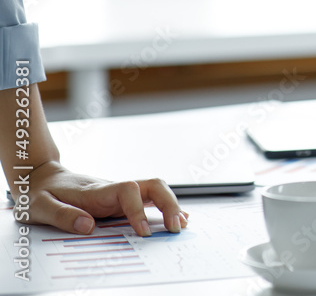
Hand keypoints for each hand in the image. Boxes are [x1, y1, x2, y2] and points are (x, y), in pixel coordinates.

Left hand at [19, 161, 187, 235]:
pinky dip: (165, 208)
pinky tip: (176, 218)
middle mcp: (114, 189)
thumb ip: (62, 215)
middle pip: (153, 185)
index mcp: (97, 191)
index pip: (129, 190)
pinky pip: (149, 200)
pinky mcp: (121, 200)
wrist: (41, 177)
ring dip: (171, 205)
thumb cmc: (40, 192)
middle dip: (169, 205)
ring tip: (181, 225)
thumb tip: (89, 227)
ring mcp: (120, 193)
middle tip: (175, 228)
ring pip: (155, 191)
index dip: (139, 210)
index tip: (142, 232)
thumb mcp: (40, 206)